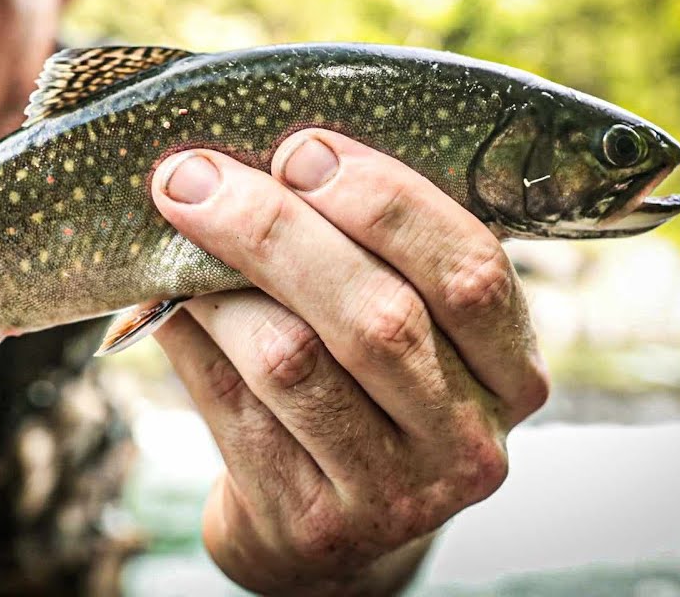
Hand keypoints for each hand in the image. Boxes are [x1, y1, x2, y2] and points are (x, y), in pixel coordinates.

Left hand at [149, 129, 549, 594]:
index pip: (470, 270)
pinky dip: (192, 337)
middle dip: (275, 230)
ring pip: (295, 359)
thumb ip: (371, 254)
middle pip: (378, 316)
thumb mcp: (404, 328)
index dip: (385, 201)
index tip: (300, 149)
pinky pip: (235, 406)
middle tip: (198, 178)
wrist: (326, 530)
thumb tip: (259, 154)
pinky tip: (166, 300)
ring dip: (221, 284)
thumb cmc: (361, 395)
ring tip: (175, 237)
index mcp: (513, 373)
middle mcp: (468, 442)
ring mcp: (394, 496)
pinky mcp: (312, 523)